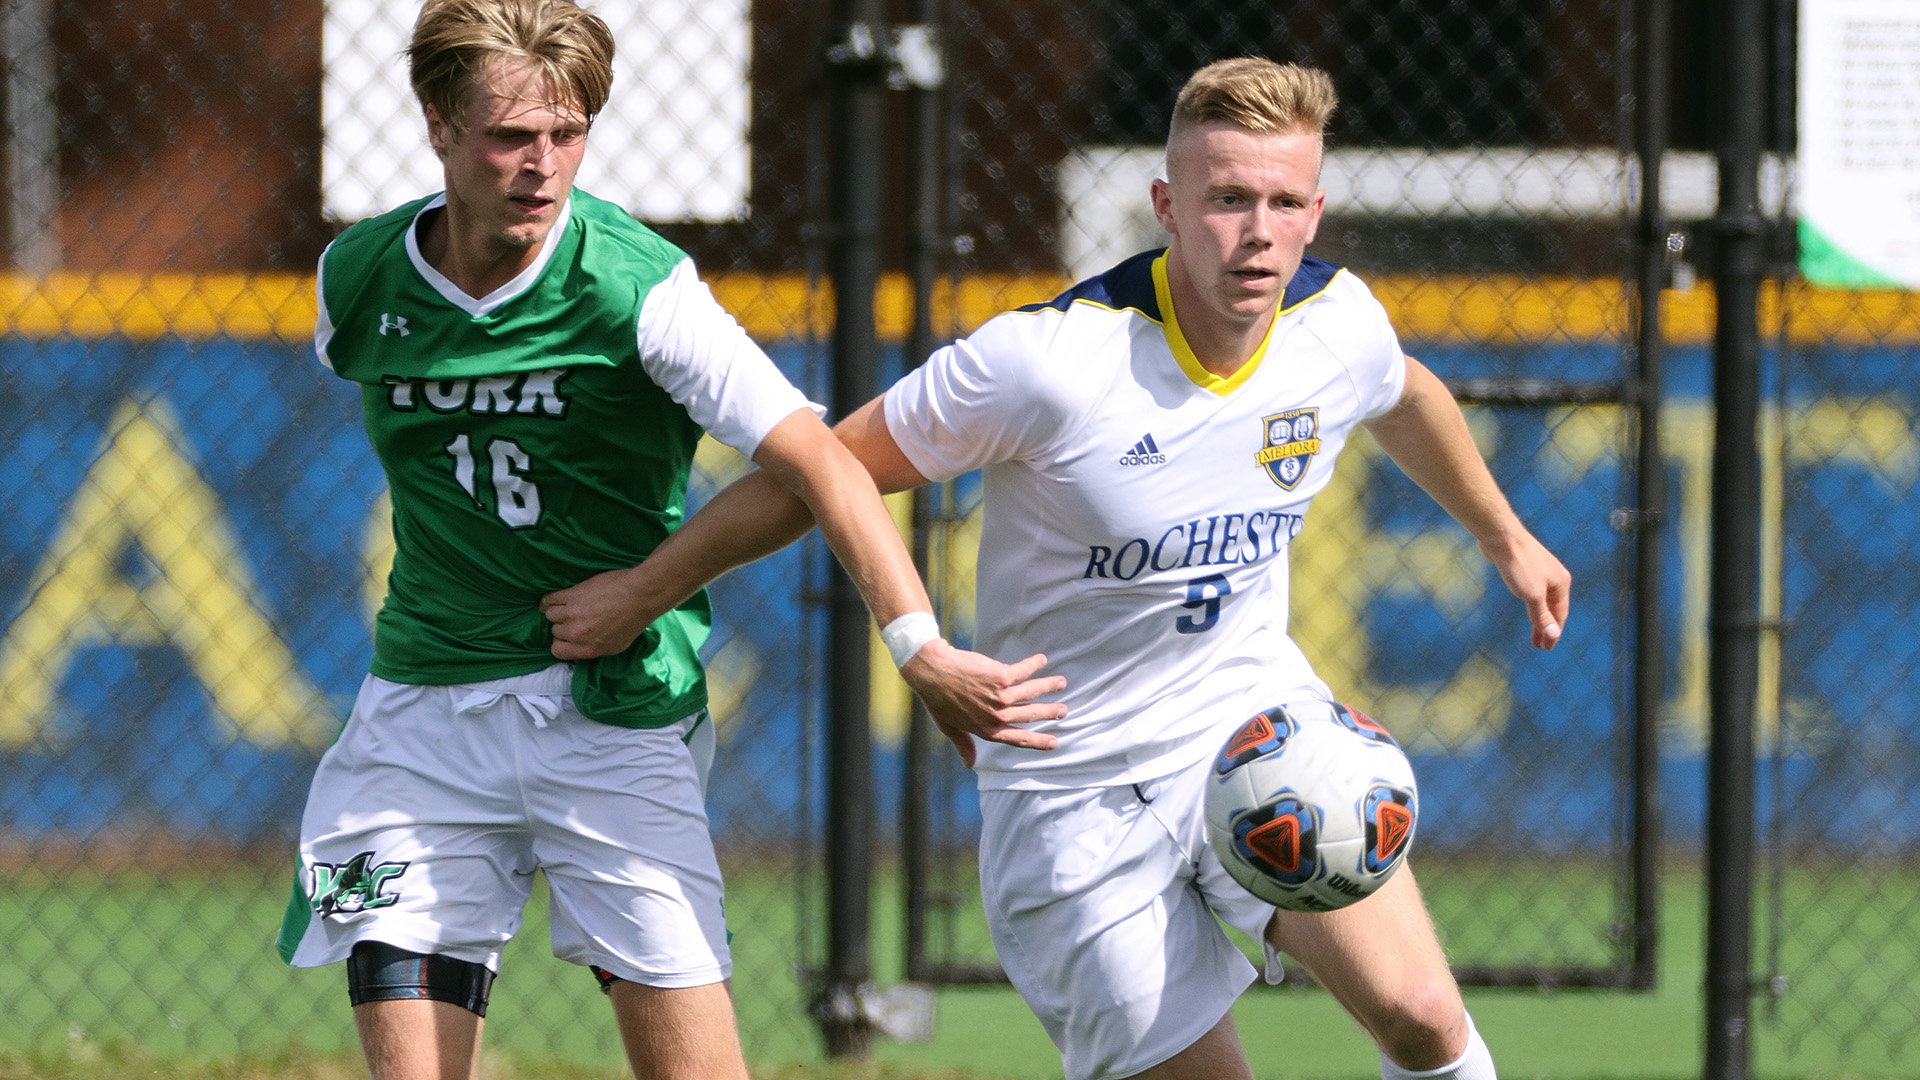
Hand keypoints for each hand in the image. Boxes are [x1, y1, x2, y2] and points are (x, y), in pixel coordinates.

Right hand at [541, 566, 657, 659]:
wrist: (640, 595)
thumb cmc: (633, 621)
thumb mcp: (617, 647)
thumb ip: (595, 652)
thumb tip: (578, 658)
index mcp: (587, 649)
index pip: (557, 651)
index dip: (562, 644)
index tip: (567, 637)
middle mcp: (576, 633)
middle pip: (555, 631)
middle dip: (563, 626)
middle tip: (574, 619)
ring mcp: (572, 613)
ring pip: (550, 615)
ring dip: (557, 612)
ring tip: (566, 608)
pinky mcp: (572, 594)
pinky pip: (549, 599)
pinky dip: (547, 601)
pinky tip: (550, 602)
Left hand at [900, 640, 1066, 767]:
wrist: (932, 672)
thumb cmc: (937, 699)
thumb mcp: (949, 727)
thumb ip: (963, 745)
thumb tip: (968, 765)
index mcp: (986, 729)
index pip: (1018, 739)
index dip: (1037, 741)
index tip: (1054, 742)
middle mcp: (996, 715)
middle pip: (1030, 715)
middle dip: (1050, 712)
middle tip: (1064, 711)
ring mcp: (1000, 696)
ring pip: (1032, 692)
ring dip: (1049, 686)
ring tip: (1061, 682)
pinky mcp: (1001, 676)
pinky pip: (1024, 671)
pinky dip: (1034, 665)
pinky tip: (1041, 660)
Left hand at [1479, 529, 1571, 649]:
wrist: (1501, 536)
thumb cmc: (1519, 564)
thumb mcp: (1532, 595)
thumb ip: (1542, 615)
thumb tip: (1553, 634)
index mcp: (1561, 583)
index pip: (1560, 615)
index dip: (1553, 633)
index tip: (1546, 648)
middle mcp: (1554, 577)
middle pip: (1552, 609)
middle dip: (1547, 628)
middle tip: (1539, 646)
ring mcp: (1540, 572)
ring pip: (1542, 600)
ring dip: (1538, 618)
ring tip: (1533, 634)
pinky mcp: (1526, 568)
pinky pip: (1532, 592)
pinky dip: (1531, 605)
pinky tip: (1526, 607)